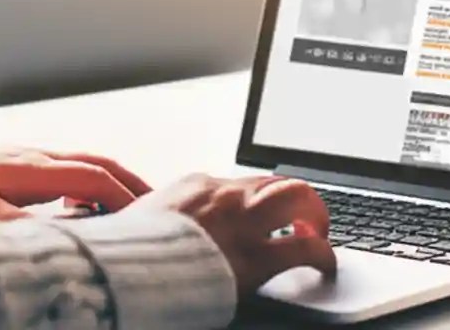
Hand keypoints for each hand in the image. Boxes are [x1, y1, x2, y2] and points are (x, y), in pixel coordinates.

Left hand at [0, 142, 151, 219]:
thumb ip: (23, 226)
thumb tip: (65, 235)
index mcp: (34, 168)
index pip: (94, 177)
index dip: (125, 196)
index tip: (147, 218)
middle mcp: (40, 157)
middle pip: (100, 163)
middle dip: (134, 183)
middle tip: (164, 206)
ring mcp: (35, 157)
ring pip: (89, 163)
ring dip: (118, 182)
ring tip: (140, 206)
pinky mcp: (27, 164)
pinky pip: (73, 170)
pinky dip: (96, 184)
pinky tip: (96, 207)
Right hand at [126, 173, 336, 295]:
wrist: (124, 269)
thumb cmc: (125, 251)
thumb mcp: (138, 222)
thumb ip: (160, 219)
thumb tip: (154, 226)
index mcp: (195, 186)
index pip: (238, 183)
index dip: (255, 200)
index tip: (258, 214)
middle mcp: (225, 194)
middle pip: (275, 180)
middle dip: (297, 197)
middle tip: (304, 219)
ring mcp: (243, 222)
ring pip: (298, 196)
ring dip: (316, 213)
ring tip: (321, 232)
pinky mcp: (256, 257)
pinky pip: (305, 248)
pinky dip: (322, 254)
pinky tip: (325, 264)